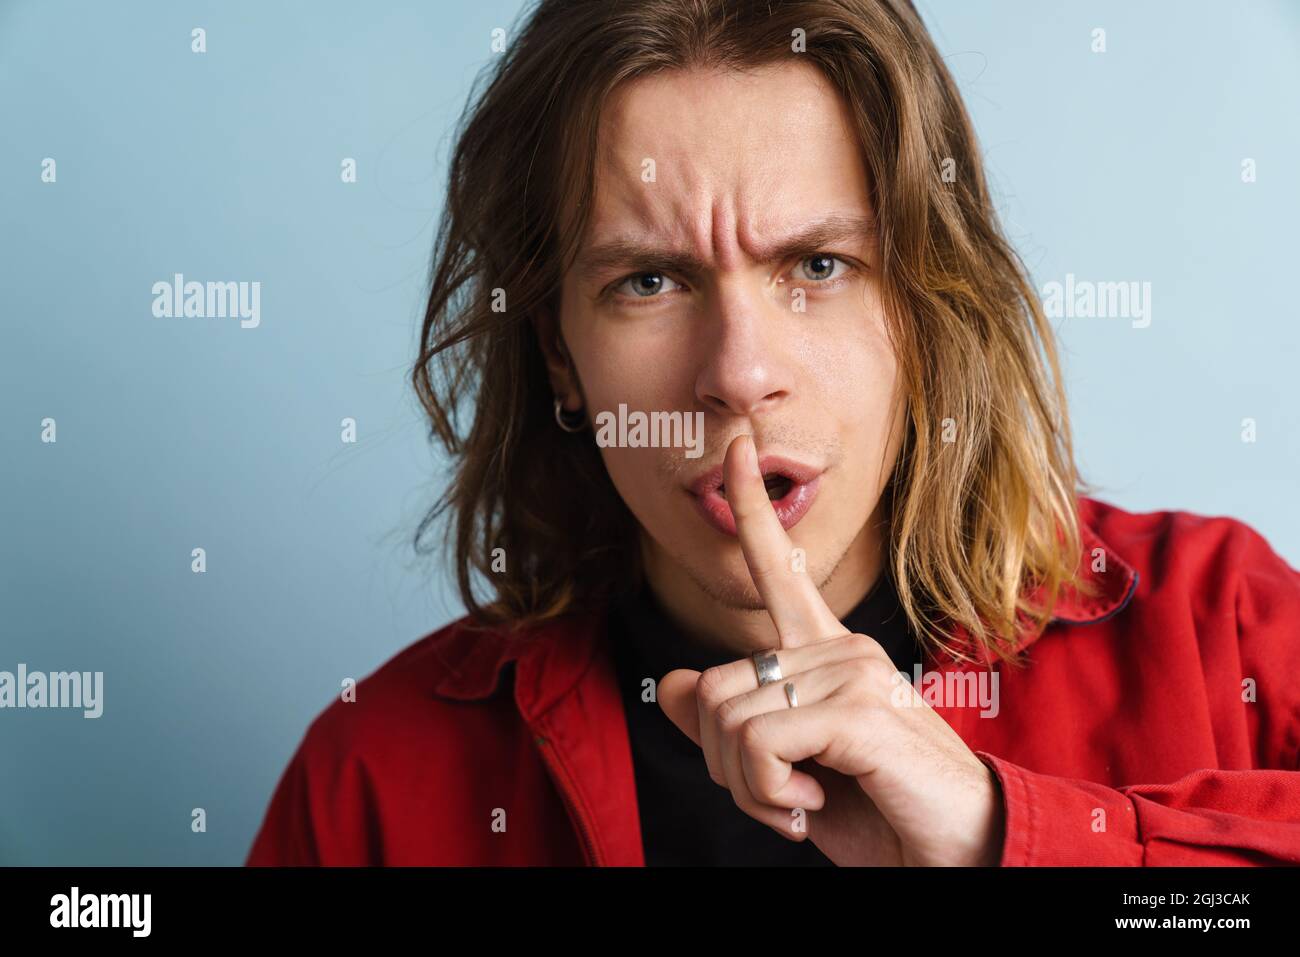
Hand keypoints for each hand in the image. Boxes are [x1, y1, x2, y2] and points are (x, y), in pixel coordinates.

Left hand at [656, 433, 1005, 865]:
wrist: (954, 858)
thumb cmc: (875, 808)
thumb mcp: (785, 768)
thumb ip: (729, 727)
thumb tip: (673, 683)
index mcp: (825, 651)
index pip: (780, 566)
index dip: (749, 509)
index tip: (736, 447)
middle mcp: (841, 647)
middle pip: (715, 687)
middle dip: (724, 762)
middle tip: (779, 794)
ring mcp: (854, 671)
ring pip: (729, 719)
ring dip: (747, 785)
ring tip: (799, 802)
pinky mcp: (860, 708)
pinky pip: (761, 742)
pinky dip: (767, 793)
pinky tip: (811, 807)